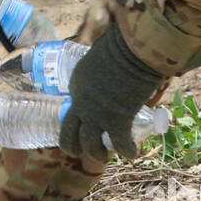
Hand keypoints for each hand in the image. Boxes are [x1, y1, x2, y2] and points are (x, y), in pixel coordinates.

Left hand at [58, 25, 163, 160]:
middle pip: (69, 134)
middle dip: (72, 147)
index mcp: (75, 85)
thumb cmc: (120, 45)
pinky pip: (120, 143)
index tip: (87, 118)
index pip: (71, 107)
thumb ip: (102, 67)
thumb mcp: (100, 56)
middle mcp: (81, 103)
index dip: (78, 116)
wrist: (131, 50)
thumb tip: (116, 65)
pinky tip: (131, 153)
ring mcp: (97, 115)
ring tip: (103, 155)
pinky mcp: (118, 121)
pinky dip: (127, 150)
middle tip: (79, 152)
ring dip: (96, 154)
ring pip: (90, 145)